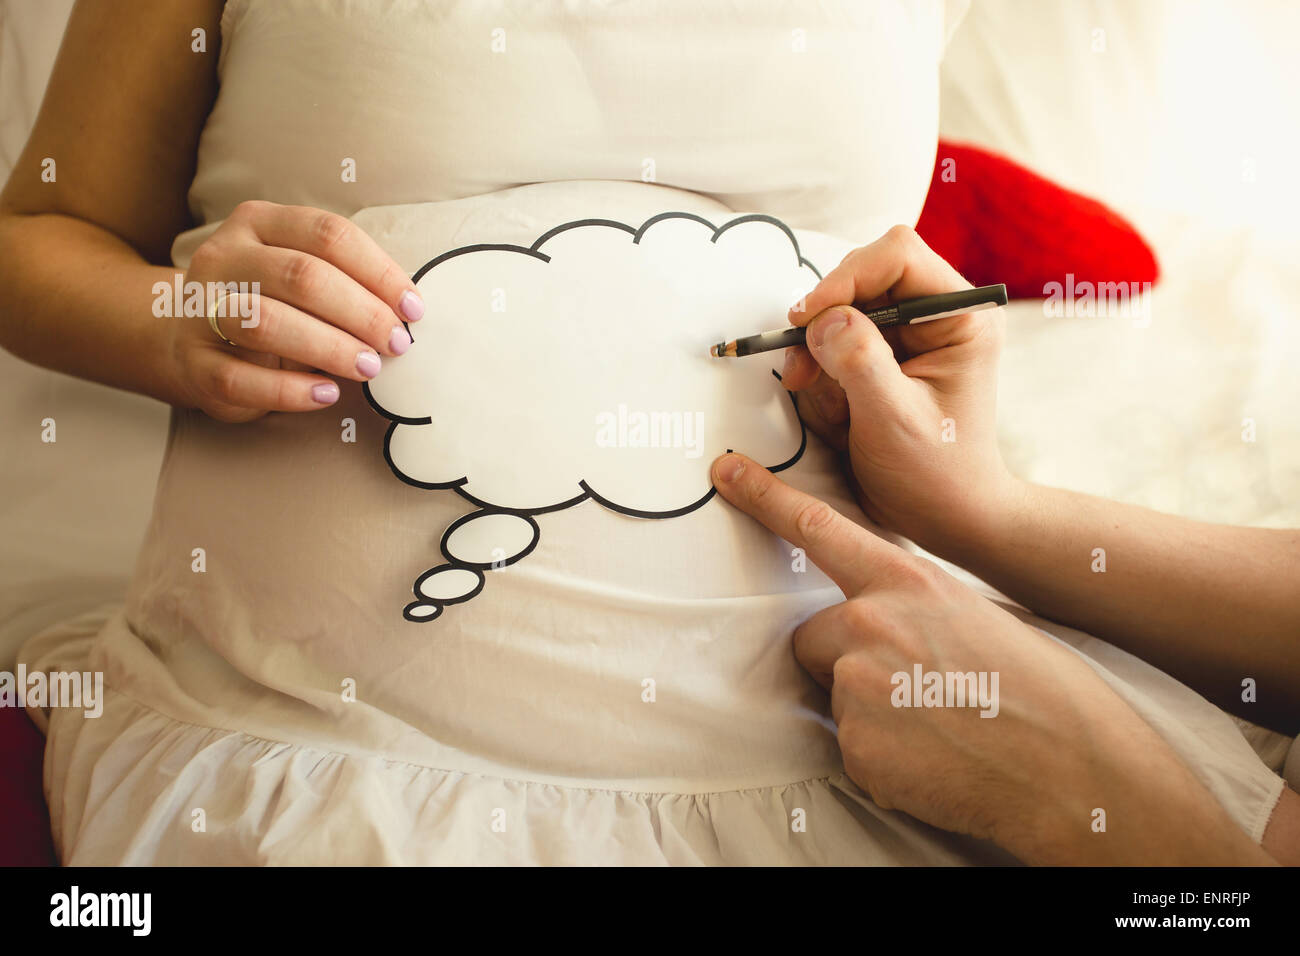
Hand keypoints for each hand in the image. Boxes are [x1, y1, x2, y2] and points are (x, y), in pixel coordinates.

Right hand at [168, 201, 423, 421]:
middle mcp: (225, 256)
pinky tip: (326, 394)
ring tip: (368, 367)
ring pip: (266, 321)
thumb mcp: (304, 279)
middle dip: (361, 313)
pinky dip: (290, 389)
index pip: (328, 234)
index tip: (412, 309)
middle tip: (396, 343)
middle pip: (302, 275)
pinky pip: (241, 378)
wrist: (190, 339)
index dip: (378, 271)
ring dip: (329, 347)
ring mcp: (201, 308)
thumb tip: (407, 313)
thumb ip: (346, 284)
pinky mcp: (192, 362)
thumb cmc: (271, 306)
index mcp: (259, 223)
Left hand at [711, 452, 1274, 864]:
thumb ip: (911, 608)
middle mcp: (871, 624)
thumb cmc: (1039, 688)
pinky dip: (884, 761)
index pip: (818, 528)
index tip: (726, 472)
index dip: (764, 497)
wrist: (1074, 765)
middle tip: (909, 690)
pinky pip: (852, 750)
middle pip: (811, 637)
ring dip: (870, 715)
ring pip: (835, 698)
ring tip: (938, 728)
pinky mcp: (858, 745)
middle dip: (842, 662)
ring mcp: (859, 685)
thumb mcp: (973, 617)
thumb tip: (877, 623)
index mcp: (907, 582)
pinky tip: (935, 761)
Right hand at [781, 224, 1014, 555]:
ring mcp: (910, 334)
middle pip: (861, 277)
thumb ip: (860, 363)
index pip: (897, 256)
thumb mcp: (893, 421)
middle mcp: (939, 314)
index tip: (807, 319)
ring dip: (820, 361)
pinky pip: (833, 345)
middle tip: (804, 372)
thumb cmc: (936, 476)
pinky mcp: (885, 355)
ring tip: (835, 413)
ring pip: (839, 313)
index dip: (845, 278)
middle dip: (825, 326)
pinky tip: (839, 415)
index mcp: (961, 317)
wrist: (946, 516)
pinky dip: (822, 379)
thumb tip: (824, 318)